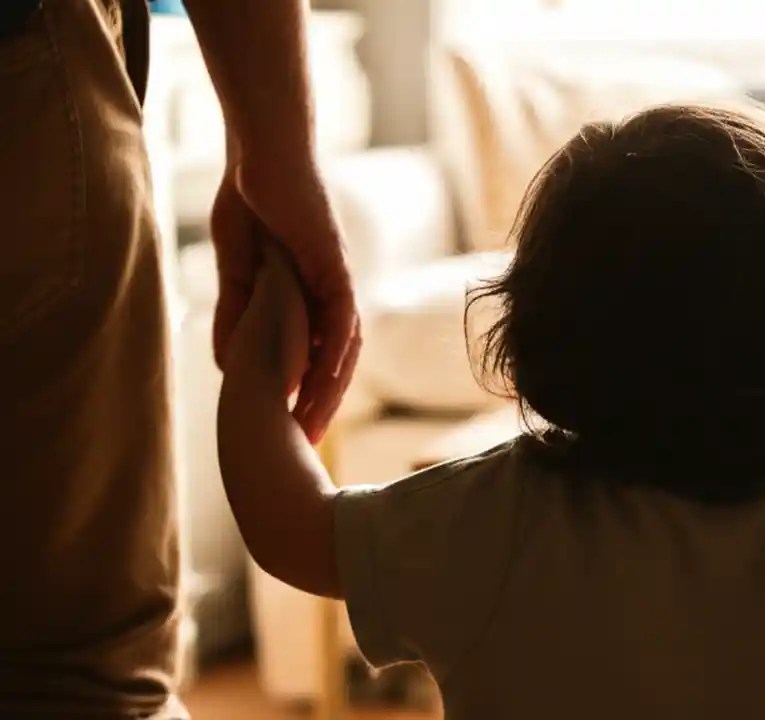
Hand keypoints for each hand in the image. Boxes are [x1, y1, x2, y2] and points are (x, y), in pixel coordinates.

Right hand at [210, 149, 360, 443]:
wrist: (262, 154)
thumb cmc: (251, 204)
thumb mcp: (239, 271)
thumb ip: (236, 313)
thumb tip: (225, 359)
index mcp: (313, 297)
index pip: (318, 357)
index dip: (308, 396)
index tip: (292, 433)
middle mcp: (333, 293)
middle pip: (337, 360)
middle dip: (323, 403)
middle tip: (307, 444)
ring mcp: (337, 278)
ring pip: (343, 344)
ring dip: (331, 386)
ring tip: (315, 422)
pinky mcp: (332, 261)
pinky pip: (338, 311)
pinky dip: (332, 345)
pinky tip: (322, 376)